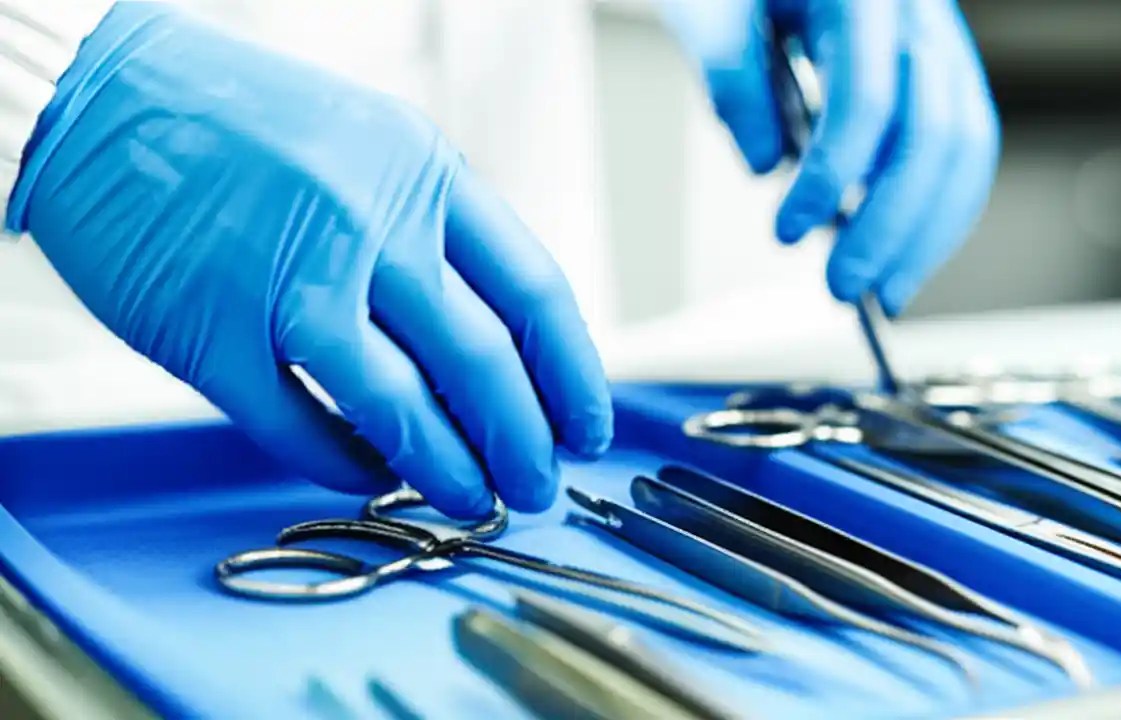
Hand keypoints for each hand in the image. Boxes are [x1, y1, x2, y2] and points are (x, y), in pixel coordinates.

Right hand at [7, 2, 611, 516]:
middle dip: (522, 442)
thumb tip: (496, 339)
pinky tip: (371, 476)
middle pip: (480, 360)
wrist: (101, 92)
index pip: (532, 290)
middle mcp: (364, 223)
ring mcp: (284, 279)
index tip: (585, 429)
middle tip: (535, 486)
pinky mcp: (211, 332)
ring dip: (448, 470)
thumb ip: (433, 228)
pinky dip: (343, 465)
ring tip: (473, 501)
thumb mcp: (371, 140)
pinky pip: (297, 428)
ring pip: (399, 405)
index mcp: (419, 173)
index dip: (571, 375)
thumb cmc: (239, 120)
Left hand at [660, 0, 999, 313]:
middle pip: (935, 133)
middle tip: (841, 288)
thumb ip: (734, 79)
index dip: (830, 177)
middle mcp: (920, 12)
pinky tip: (903, 256)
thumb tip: (770, 168)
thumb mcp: (712, 8)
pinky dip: (939, 210)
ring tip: (883, 293)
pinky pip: (963, 147)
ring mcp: (942, 41)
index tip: (786, 231)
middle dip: (891, 226)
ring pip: (966, 148)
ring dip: (928, 234)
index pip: (865, 97)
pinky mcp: (944, 73)